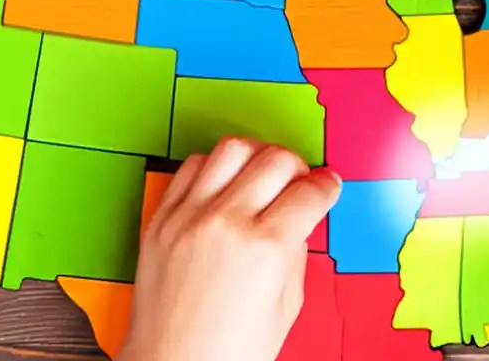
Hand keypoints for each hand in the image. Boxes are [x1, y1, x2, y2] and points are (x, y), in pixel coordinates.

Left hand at [119, 137, 341, 360]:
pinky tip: (224, 185)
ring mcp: (189, 216)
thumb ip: (296, 253)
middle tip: (299, 183)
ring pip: (233, 148)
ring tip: (261, 175)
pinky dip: (215, 167)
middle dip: (298, 167)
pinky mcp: (161, 218)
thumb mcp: (286, 307)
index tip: (327, 185)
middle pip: (276, 159)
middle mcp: (226, 223)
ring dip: (257, 156)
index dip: (327, 186)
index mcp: (266, 250)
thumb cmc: (226, 352)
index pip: (310, 191)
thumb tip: (301, 217)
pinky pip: (190, 166)